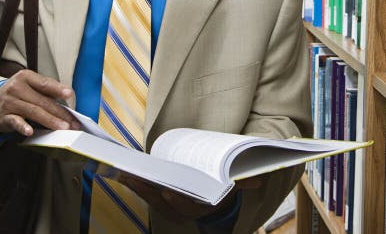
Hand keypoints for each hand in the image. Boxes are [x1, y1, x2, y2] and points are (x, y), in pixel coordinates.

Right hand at [0, 69, 79, 135]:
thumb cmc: (18, 93)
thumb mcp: (30, 85)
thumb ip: (46, 90)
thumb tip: (68, 99)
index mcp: (25, 77)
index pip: (45, 83)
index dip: (58, 89)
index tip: (69, 95)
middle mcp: (16, 88)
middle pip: (42, 101)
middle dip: (60, 112)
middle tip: (73, 121)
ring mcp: (9, 102)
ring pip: (33, 112)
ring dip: (50, 120)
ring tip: (63, 127)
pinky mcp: (4, 117)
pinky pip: (15, 122)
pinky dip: (23, 127)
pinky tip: (30, 131)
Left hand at [116, 173, 264, 223]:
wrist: (214, 199)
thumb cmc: (223, 187)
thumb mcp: (235, 185)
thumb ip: (245, 182)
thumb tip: (258, 180)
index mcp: (201, 208)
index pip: (187, 208)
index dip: (176, 202)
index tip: (166, 193)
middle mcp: (184, 212)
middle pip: (163, 204)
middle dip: (149, 191)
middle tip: (137, 177)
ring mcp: (171, 209)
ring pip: (152, 200)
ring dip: (139, 187)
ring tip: (127, 172)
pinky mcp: (161, 203)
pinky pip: (147, 196)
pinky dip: (137, 186)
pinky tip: (127, 175)